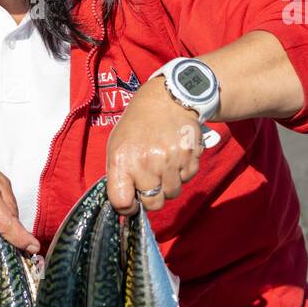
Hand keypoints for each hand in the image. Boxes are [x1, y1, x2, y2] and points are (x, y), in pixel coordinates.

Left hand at [106, 78, 203, 215]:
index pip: (122, 202)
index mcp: (122, 160)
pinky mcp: (190, 156)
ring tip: (163, 164)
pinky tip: (175, 155)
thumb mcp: (117, 146)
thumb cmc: (137, 126)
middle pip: (153, 204)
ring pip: (173, 193)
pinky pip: (187, 178)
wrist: (166, 99)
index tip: (130, 201)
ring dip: (168, 184)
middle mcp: (147, 162)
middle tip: (150, 181)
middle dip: (151, 197)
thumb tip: (125, 204)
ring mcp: (171, 160)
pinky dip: (182, 172)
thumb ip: (118, 176)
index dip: (126, 207)